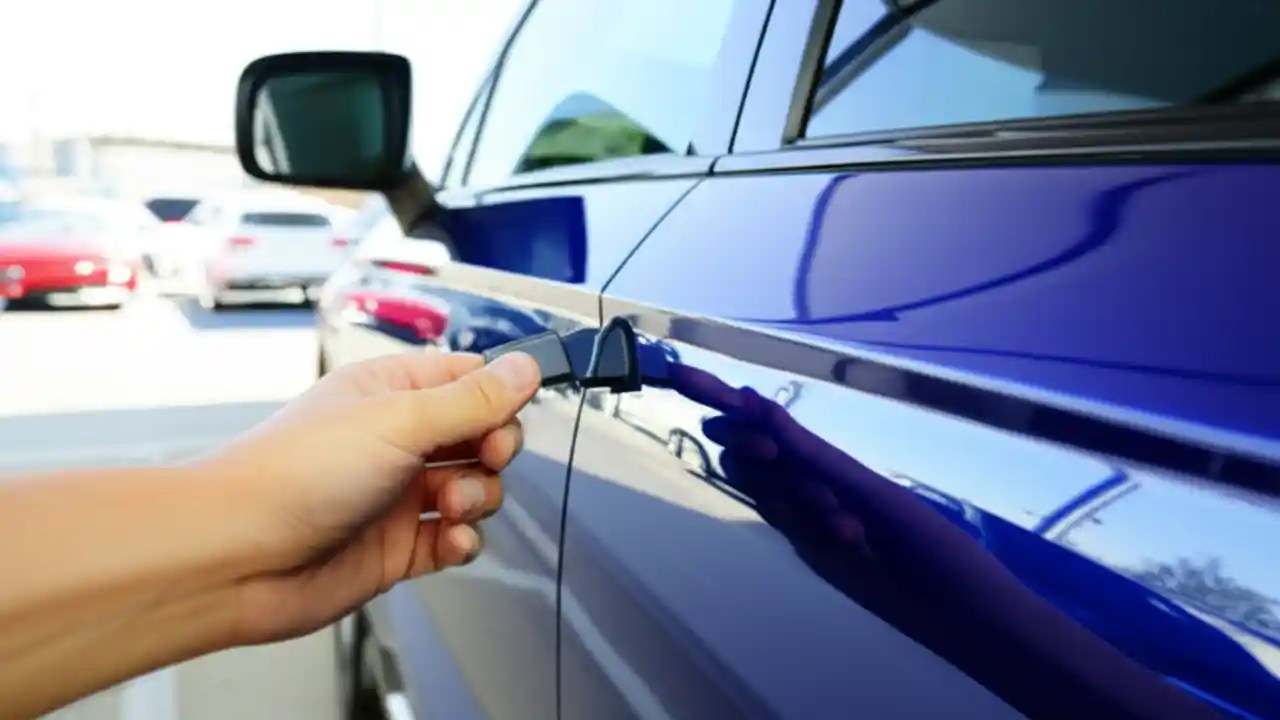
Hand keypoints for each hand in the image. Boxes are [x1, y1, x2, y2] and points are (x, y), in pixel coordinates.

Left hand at [194, 349, 539, 644]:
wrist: (237, 556)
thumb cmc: (293, 474)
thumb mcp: (399, 420)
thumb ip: (472, 399)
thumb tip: (525, 367)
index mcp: (391, 393)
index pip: (468, 381)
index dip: (499, 397)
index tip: (509, 416)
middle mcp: (396, 441)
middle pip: (480, 438)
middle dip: (494, 452)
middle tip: (487, 459)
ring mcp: (397, 495)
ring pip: (473, 490)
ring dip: (478, 499)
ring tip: (451, 507)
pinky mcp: (396, 547)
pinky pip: (454, 541)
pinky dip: (463, 543)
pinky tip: (450, 541)